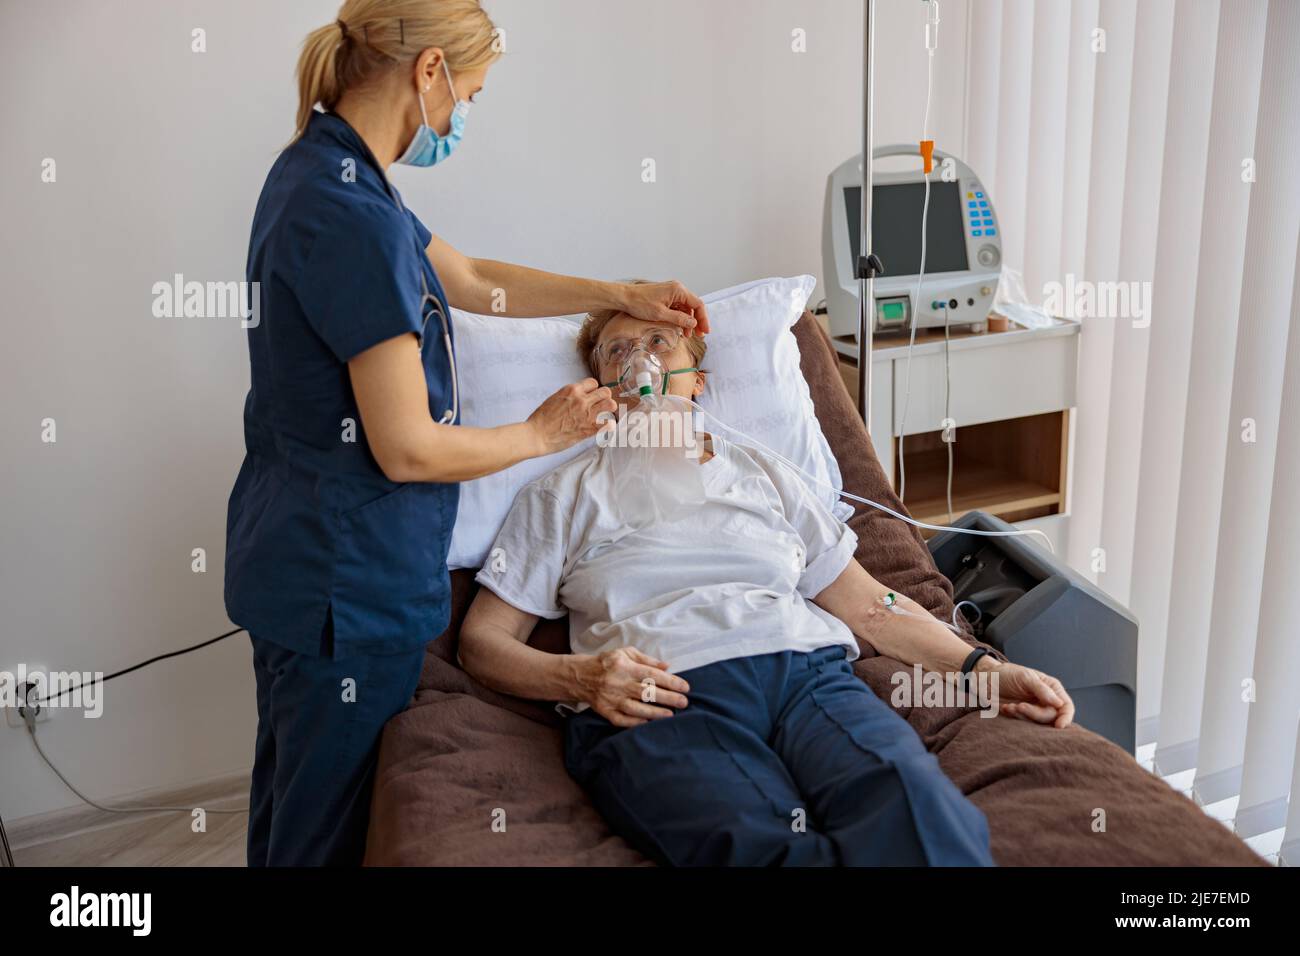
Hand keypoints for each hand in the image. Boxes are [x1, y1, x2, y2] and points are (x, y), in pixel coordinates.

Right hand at [526, 379, 617, 455]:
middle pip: (606, 392)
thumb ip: (570, 396)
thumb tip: (580, 397)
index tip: (592, 397)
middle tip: (599, 407)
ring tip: (603, 416)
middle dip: (604, 399)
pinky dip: (609, 425)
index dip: (594, 390)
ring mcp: (586, 413)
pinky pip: (609, 423)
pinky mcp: (589, 428)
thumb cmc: (541, 420)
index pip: (593, 383)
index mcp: (571, 390)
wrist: (536, 435)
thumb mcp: (555, 398)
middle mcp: (581, 399)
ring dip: (609, 410)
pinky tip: (603, 427)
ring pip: (611, 404)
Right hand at [576, 647, 690, 726]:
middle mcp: (618, 683)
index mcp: (625, 667)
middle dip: (668, 698)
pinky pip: (623, 720)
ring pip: (636, 709)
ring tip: (670, 714)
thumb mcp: (626, 653)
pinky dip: (637, 723)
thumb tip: (667, 667)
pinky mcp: (605, 711)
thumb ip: (647, 660)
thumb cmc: (608, 663)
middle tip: (684, 702)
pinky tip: (650, 723)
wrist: (580, 676)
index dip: (670, 682)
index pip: (652, 675)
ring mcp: (611, 699)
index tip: (685, 687)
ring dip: (655, 713)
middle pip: (647, 693)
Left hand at [617, 280, 710, 335]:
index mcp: (678, 290)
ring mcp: (671, 292)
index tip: (705, 331)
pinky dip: (680, 317)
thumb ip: (679, 319)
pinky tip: (679, 327)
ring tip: (687, 334)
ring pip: (685, 308)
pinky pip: (677, 307)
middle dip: (696, 321)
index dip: (703, 319)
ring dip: (688, 321)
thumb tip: (693, 323)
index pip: (698, 305)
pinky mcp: (665, 296)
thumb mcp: (661, 314)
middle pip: (693, 306)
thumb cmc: (640, 303)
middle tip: (698, 335)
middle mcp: (677, 289)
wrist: (625, 297)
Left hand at [991, 661, 1074, 728]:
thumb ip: (1042, 690)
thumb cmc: (1009, 674)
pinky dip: (1014, 716)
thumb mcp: (1025, 677)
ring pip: (1036, 723)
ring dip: (1022, 715)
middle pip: (1050, 717)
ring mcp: (1034, 711)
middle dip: (1034, 714)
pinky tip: (1005, 707)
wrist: (987, 679)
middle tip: (1020, 706)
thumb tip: (1059, 703)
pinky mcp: (1022, 718)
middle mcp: (1046, 702)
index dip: (1066, 718)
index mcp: (1052, 689)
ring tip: (1010, 705)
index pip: (1066, 707)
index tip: (1059, 726)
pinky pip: (1022, 724)